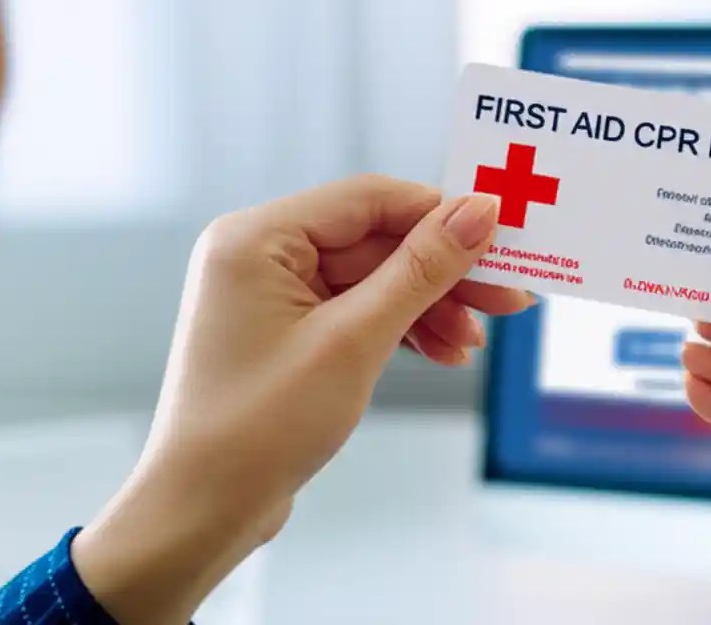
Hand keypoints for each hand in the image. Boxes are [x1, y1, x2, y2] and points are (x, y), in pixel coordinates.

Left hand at [71, 176, 529, 623]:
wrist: (202, 510)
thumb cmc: (258, 427)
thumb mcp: (354, 340)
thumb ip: (420, 270)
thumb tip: (478, 213)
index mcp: (257, 237)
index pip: (369, 199)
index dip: (440, 213)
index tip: (501, 236)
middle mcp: (258, 254)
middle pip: (376, 241)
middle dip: (444, 274)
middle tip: (508, 296)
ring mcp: (270, 294)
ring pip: (373, 279)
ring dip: (429, 307)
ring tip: (476, 343)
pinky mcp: (286, 331)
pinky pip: (356, 309)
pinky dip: (401, 328)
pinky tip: (444, 352)